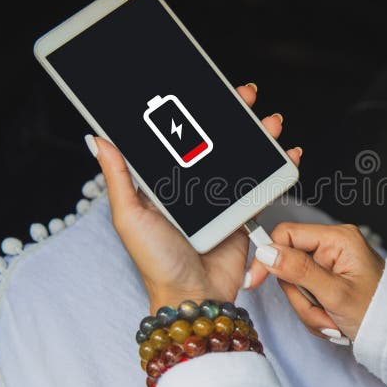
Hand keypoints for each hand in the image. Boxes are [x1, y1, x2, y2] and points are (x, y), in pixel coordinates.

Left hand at [90, 83, 302, 312]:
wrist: (194, 295)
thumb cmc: (156, 261)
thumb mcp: (129, 217)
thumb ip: (118, 178)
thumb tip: (99, 139)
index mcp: (163, 183)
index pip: (179, 137)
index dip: (194, 112)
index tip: (205, 90)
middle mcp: (192, 186)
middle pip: (216, 141)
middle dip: (233, 115)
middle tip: (246, 95)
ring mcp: (219, 198)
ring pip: (242, 157)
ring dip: (259, 136)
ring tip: (271, 122)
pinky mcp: (242, 213)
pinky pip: (261, 184)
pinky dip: (277, 168)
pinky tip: (288, 153)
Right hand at [248, 223, 384, 340]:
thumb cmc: (378, 312)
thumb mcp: (335, 294)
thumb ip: (299, 271)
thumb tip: (267, 252)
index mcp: (337, 239)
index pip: (286, 235)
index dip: (269, 257)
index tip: (255, 281)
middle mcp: (332, 246)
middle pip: (288, 264)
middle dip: (300, 296)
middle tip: (322, 313)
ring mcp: (330, 263)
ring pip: (295, 284)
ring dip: (308, 309)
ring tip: (332, 321)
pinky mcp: (328, 280)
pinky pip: (305, 295)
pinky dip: (315, 313)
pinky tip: (332, 321)